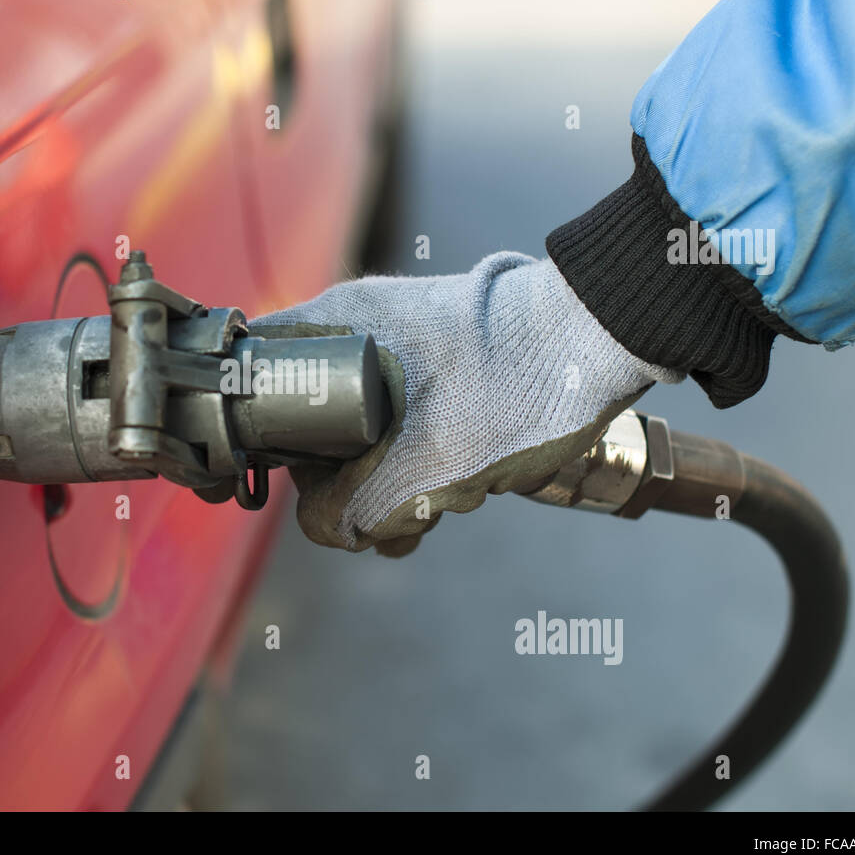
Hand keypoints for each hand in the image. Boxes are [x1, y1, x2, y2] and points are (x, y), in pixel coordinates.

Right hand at [250, 252, 682, 555]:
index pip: (250, 384)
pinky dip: (419, 465)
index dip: (260, 447)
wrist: (604, 340)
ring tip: (438, 507)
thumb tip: (326, 529)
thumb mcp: (419, 470)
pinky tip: (457, 493)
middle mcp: (353, 325)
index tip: (291, 489)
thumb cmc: (511, 388)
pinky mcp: (438, 362)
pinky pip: (401, 424)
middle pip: (307, 422)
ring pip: (359, 433)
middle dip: (345, 487)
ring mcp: (398, 341)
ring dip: (390, 486)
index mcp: (330, 327)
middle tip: (389, 517)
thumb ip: (349, 510)